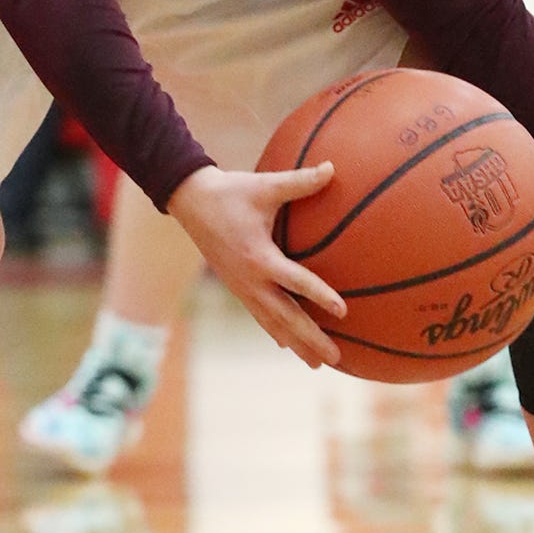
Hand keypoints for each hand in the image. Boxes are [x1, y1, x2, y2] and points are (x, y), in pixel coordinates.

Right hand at [167, 162, 344, 368]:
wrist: (190, 201)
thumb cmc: (231, 191)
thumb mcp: (265, 185)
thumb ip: (300, 181)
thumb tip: (334, 168)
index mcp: (258, 257)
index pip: (294, 282)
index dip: (319, 295)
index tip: (343, 311)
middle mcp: (249, 279)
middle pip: (284, 317)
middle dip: (310, 339)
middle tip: (336, 358)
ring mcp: (241, 287)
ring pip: (272, 323)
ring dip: (295, 343)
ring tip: (317, 364)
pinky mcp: (236, 286)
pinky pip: (259, 315)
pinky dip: (274, 331)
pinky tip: (286, 344)